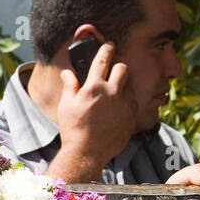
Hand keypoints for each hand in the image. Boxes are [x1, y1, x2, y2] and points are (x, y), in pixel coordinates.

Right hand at [49, 43, 137, 181]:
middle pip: (123, 68)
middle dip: (118, 68)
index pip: (104, 59)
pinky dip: (126, 103)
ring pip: (129, 86)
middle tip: (112, 74)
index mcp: (94, 86)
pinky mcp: (132, 117)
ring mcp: (125, 105)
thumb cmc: (73, 130)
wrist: (86, 154)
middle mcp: (112, 92)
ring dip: (122, 87)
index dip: (107, 49)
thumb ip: (69, 85)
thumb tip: (67, 72)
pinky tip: (117, 111)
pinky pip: (133, 103)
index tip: (109, 45)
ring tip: (112, 97)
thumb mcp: (66, 106)